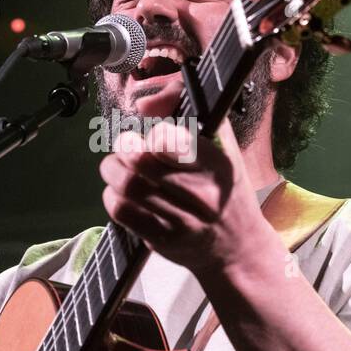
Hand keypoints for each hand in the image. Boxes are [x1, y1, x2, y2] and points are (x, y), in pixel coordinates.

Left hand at [98, 116, 277, 280]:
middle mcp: (202, 192)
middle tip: (127, 147)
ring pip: (125, 185)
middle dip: (124, 147)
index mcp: (217, 162)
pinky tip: (123, 194)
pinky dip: (112, 196)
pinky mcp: (163, 239)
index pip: (171, 140)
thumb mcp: (221, 144)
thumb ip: (186, 111)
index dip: (152, 133)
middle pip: (139, 160)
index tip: (152, 135)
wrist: (238, 246)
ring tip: (120, 168)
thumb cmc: (223, 187)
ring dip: (113, 170)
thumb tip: (144, 103)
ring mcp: (182, 219)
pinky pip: (121, 211)